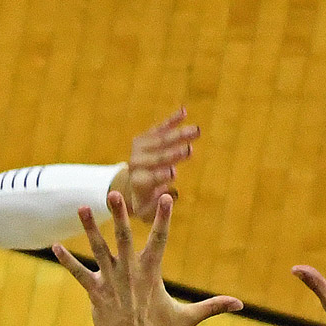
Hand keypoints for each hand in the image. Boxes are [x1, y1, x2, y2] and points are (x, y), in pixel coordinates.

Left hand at [52, 191, 240, 325]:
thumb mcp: (188, 318)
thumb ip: (213, 306)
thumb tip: (240, 304)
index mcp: (152, 274)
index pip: (160, 240)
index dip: (163, 218)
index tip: (166, 198)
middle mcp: (130, 274)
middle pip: (122, 237)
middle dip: (118, 215)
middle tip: (113, 193)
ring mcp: (111, 283)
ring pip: (98, 250)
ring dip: (89, 229)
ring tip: (82, 207)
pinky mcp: (95, 294)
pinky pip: (79, 274)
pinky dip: (67, 261)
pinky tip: (54, 246)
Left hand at [108, 108, 199, 222]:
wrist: (129, 186)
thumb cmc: (144, 203)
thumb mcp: (147, 213)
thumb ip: (157, 209)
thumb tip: (173, 193)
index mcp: (138, 182)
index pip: (150, 178)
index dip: (161, 176)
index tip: (173, 173)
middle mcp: (137, 163)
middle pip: (157, 157)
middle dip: (173, 154)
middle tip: (189, 151)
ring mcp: (140, 148)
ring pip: (162, 140)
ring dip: (179, 135)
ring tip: (197, 131)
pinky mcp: (145, 137)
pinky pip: (161, 127)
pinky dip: (172, 120)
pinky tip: (184, 112)